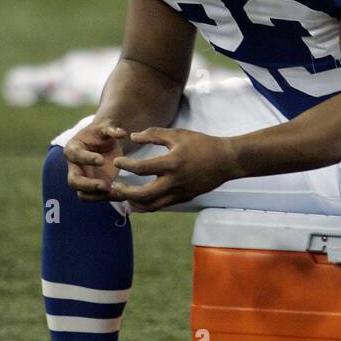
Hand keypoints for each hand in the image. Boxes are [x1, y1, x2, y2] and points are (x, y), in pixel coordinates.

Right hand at [64, 119, 128, 200]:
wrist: (104, 144)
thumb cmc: (102, 134)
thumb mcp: (106, 127)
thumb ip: (112, 129)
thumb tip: (121, 133)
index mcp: (73, 149)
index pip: (75, 155)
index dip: (87, 159)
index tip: (102, 160)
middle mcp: (74, 167)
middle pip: (73, 181)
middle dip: (88, 185)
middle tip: (105, 185)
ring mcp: (82, 180)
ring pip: (83, 194)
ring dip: (98, 196)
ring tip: (115, 192)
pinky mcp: (92, 189)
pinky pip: (95, 198)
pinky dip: (107, 198)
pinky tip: (121, 194)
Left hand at [111, 128, 236, 211]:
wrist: (226, 161)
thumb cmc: (202, 144)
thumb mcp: (178, 134)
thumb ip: (154, 134)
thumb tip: (133, 137)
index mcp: (173, 163)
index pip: (142, 168)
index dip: (126, 165)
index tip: (117, 162)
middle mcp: (175, 181)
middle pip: (143, 194)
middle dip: (125, 192)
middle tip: (114, 187)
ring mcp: (180, 193)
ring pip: (151, 205)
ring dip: (134, 202)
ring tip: (123, 195)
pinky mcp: (183, 199)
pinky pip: (161, 206)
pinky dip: (147, 205)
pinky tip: (138, 200)